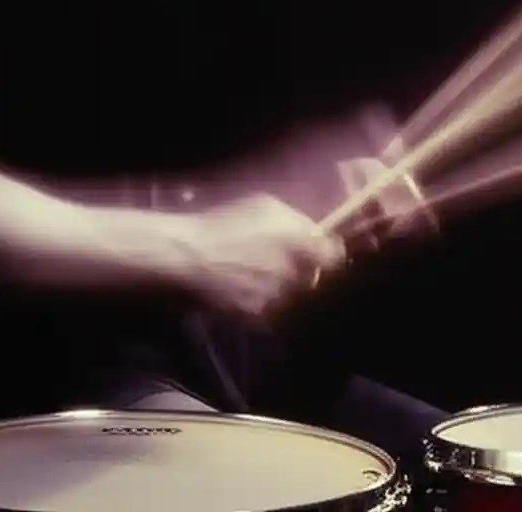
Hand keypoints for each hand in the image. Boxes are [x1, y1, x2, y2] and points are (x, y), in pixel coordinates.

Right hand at [179, 193, 346, 316]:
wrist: (186, 256)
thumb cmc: (224, 223)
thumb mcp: (265, 207)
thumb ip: (295, 221)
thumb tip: (313, 232)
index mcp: (300, 242)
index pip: (334, 256)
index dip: (328, 256)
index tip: (321, 254)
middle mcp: (294, 271)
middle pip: (312, 279)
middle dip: (303, 273)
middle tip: (282, 265)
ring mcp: (276, 296)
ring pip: (290, 296)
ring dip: (282, 290)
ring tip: (258, 279)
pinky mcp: (257, 315)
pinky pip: (269, 311)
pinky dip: (263, 304)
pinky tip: (245, 292)